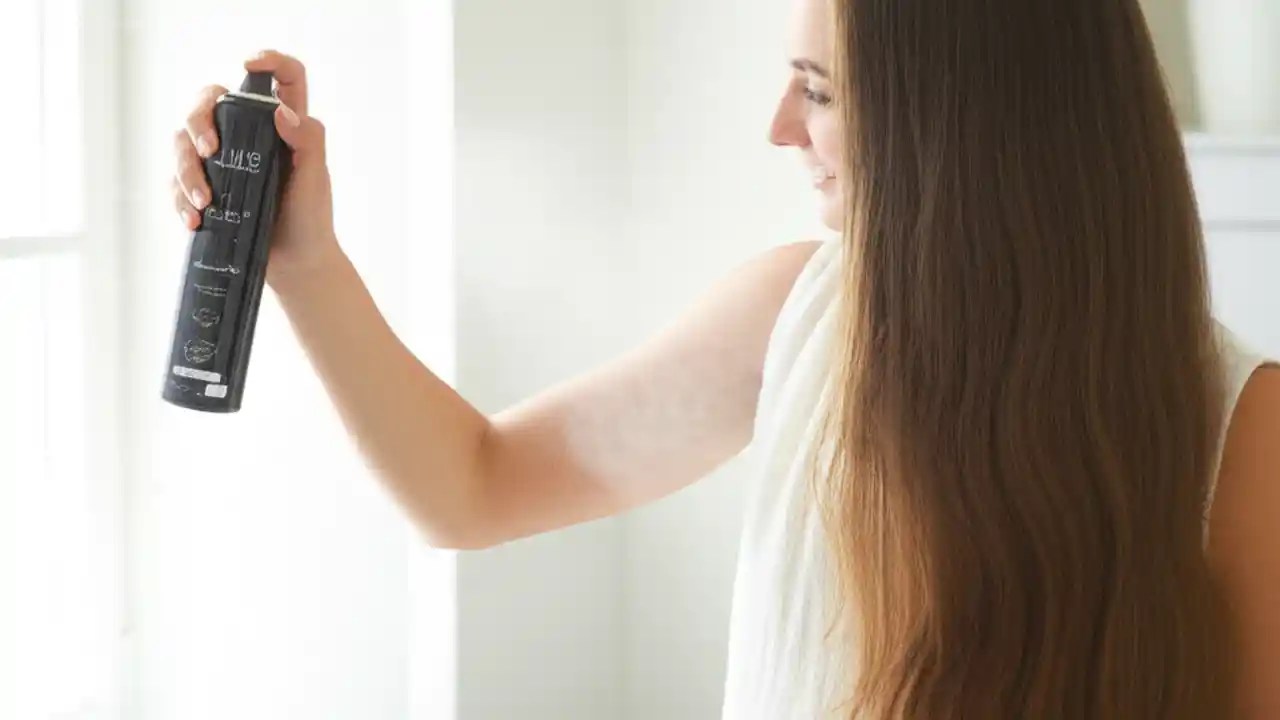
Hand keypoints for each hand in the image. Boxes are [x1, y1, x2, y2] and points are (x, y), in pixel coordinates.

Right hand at [169, 49, 341, 286]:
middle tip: (210, 151)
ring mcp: (224, 161)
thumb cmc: (311, 219)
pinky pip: (177, 182)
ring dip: (186, 169)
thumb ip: (309, 141)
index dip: (269, 62)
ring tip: (205, 203)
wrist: (296, 265)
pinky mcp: (207, 189)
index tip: (249, 64)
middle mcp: (249, 136)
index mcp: (284, 126)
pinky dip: (180, 199)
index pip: (282, 79)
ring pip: (183, 142)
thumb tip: (281, 112)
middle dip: (199, 121)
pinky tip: (196, 221)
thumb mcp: (315, 179)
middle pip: (209, 102)